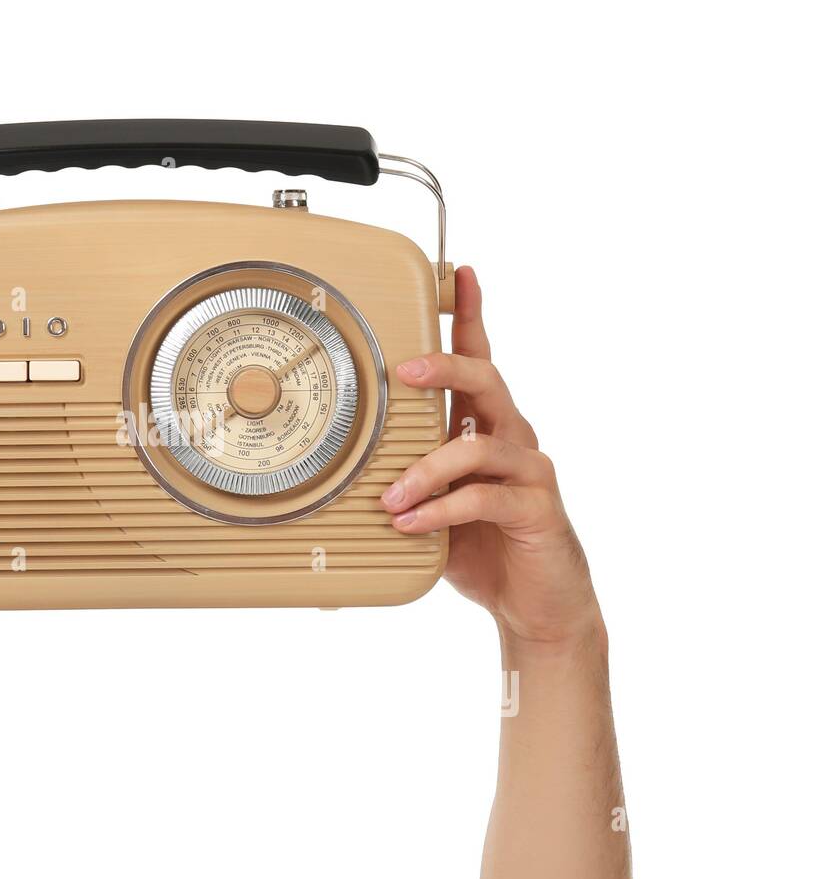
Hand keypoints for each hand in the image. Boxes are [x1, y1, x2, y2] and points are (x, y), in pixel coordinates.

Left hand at [379, 267, 601, 647]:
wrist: (533, 605)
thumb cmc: (481, 548)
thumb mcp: (431, 508)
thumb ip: (400, 483)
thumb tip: (340, 479)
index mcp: (484, 427)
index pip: (479, 361)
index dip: (470, 315)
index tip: (459, 274)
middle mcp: (511, 438)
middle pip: (486, 379)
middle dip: (446, 366)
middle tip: (407, 370)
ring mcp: (529, 471)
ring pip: (479, 444)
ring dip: (425, 469)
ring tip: (390, 498)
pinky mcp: (538, 508)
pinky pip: (485, 497)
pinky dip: (441, 509)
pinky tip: (411, 523)